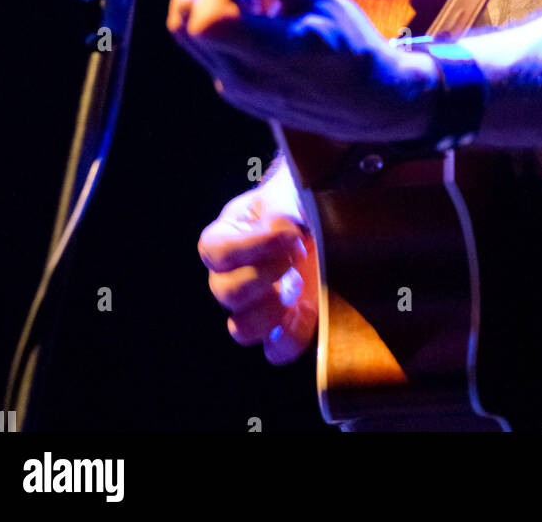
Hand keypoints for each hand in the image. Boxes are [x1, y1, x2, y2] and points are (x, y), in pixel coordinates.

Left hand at [167, 0, 436, 141]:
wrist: (369, 103)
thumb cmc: (353, 50)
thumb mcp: (322, 1)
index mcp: (271, 55)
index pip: (208, 20)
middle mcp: (244, 79)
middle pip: (186, 25)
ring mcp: (236, 90)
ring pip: (192, 38)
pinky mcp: (237, 92)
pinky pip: (209, 49)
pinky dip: (215, 16)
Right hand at [198, 183, 317, 363]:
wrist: (326, 216)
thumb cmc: (299, 198)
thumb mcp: (288, 190)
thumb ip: (281, 206)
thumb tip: (281, 230)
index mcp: (227, 236)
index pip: (215, 251)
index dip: (251, 247)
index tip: (290, 233)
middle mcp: (233, 275)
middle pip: (225, 292)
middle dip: (264, 276)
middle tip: (297, 255)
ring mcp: (257, 305)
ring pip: (241, 329)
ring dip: (271, 313)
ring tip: (298, 287)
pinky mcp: (286, 326)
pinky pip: (275, 351)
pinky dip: (291, 337)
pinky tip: (308, 309)